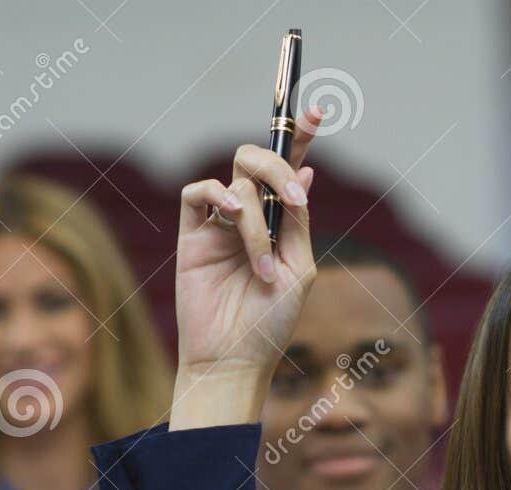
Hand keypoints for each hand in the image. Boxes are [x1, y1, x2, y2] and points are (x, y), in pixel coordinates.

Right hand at [171, 105, 324, 427]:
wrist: (235, 359)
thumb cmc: (272, 323)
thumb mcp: (299, 270)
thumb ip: (298, 222)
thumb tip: (308, 176)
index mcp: (282, 223)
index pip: (292, 169)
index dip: (301, 136)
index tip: (318, 110)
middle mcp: (252, 216)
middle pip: (259, 161)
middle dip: (278, 165)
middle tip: (292, 198)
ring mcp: (221, 224)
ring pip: (238, 183)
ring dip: (255, 221)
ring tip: (260, 265)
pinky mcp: (192, 234)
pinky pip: (199, 193)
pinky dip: (217, 195)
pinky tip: (231, 215)